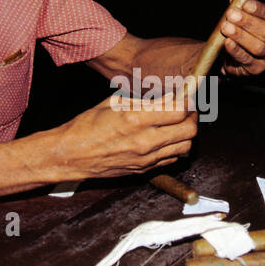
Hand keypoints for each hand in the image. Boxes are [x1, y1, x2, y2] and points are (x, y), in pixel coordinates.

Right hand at [49, 90, 197, 179]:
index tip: (185, 97)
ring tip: (177, 125)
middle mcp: (145, 141)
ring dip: (186, 134)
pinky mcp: (144, 170)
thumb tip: (169, 96)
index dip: (187, 101)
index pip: (180, 110)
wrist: (72, 154)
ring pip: (185, 147)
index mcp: (136, 119)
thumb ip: (145, 101)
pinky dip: (174, 148)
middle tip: (186, 110)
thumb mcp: (114, 102)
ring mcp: (146, 158)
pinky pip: (172, 159)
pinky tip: (165, 139)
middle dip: (192, 117)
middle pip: (189, 130)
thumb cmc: (88, 125)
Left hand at [219, 0, 264, 76]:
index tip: (246, 4)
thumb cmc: (250, 31)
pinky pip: (247, 60)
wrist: (243, 54)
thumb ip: (243, 7)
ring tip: (226, 27)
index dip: (260, 10)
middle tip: (232, 14)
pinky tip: (228, 42)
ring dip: (241, 36)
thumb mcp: (250, 16)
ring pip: (259, 47)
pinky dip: (236, 51)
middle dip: (248, 22)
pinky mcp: (258, 69)